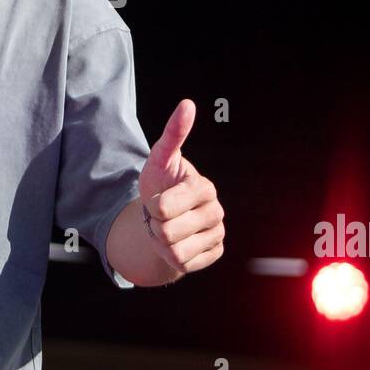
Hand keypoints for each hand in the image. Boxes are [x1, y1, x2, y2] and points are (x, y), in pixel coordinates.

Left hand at [138, 99, 224, 274]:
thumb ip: (173, 133)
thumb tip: (187, 104)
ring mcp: (218, 234)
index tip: (157, 198)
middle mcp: (216, 211)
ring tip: (168, 229)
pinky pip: (184, 265)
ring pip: (175, 251)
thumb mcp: (159, 159)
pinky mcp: (214, 254)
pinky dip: (172, 257)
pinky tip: (178, 243)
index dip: (151, 206)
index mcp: (204, 187)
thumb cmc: (161, 184)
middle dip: (155, 226)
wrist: (163, 217)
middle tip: (160, 217)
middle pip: (167, 232)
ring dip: (162, 243)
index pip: (162, 207)